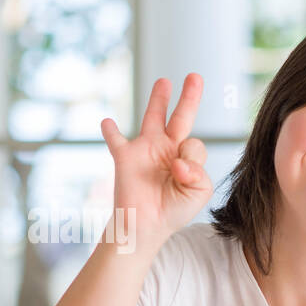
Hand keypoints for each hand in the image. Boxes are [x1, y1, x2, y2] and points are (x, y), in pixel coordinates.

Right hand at [100, 75, 213, 246]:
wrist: (145, 228)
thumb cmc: (173, 212)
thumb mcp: (198, 193)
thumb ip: (198, 172)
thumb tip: (179, 160)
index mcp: (186, 158)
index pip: (195, 143)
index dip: (190, 157)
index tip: (181, 173)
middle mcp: (167, 150)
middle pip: (181, 117)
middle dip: (189, 97)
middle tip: (195, 77)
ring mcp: (146, 151)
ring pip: (153, 117)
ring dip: (158, 99)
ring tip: (164, 81)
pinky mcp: (126, 158)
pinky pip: (116, 140)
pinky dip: (110, 130)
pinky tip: (107, 121)